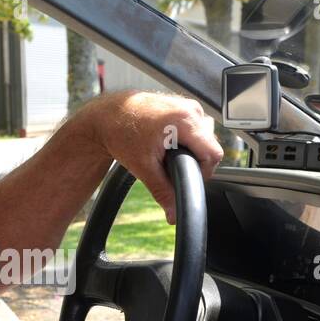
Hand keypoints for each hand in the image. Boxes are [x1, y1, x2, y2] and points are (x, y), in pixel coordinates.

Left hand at [62, 91, 223, 223]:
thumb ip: (162, 192)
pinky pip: (196, 129)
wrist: (106, 117)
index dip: (203, 173)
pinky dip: (186, 140)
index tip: (186, 178)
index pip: (213, 154)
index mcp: (185, 120)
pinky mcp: (183, 106)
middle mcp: (190, 109)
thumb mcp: (143, 167)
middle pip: (210, 147)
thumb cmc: (121, 134)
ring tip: (167, 155)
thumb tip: (173, 214)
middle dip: (195, 163)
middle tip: (171, 168)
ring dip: (191, 151)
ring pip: (204, 138)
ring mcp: (187, 105)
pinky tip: (168, 145)